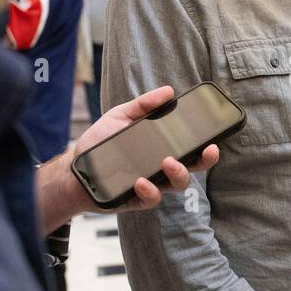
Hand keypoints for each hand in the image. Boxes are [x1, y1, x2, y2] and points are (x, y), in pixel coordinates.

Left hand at [73, 85, 218, 212]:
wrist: (76, 168)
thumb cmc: (100, 142)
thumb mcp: (120, 117)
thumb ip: (143, 105)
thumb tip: (168, 91)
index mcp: (163, 147)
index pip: (191, 147)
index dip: (206, 146)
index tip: (214, 138)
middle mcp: (162, 167)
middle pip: (193, 167)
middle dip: (205, 160)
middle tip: (207, 151)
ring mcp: (153, 184)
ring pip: (177, 184)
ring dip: (178, 173)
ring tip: (167, 162)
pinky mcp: (138, 199)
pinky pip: (152, 199)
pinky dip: (150, 191)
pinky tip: (141, 181)